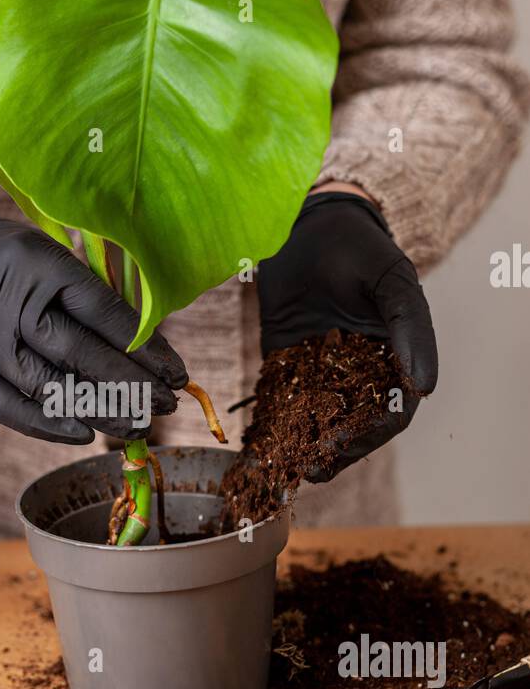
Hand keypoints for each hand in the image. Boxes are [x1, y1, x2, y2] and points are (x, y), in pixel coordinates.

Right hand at [0, 197, 186, 442]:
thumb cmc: (23, 266)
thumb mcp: (59, 261)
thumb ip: (97, 301)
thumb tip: (150, 357)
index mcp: (40, 264)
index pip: (101, 313)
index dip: (144, 349)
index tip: (176, 374)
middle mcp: (8, 300)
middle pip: (75, 351)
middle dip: (128, 384)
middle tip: (165, 405)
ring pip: (47, 384)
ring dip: (98, 410)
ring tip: (137, 423)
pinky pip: (8, 407)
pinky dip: (48, 425)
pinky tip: (85, 433)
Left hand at [257, 191, 437, 480]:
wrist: (304, 223)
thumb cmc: (358, 249)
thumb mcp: (392, 282)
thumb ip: (410, 328)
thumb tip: (425, 387)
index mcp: (394, 357)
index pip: (394, 409)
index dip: (377, 433)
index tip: (354, 445)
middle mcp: (358, 370)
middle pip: (354, 425)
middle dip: (338, 449)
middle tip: (315, 465)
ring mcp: (319, 368)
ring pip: (318, 420)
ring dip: (307, 445)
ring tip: (292, 465)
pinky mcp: (283, 362)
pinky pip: (282, 400)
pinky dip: (275, 424)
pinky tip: (263, 444)